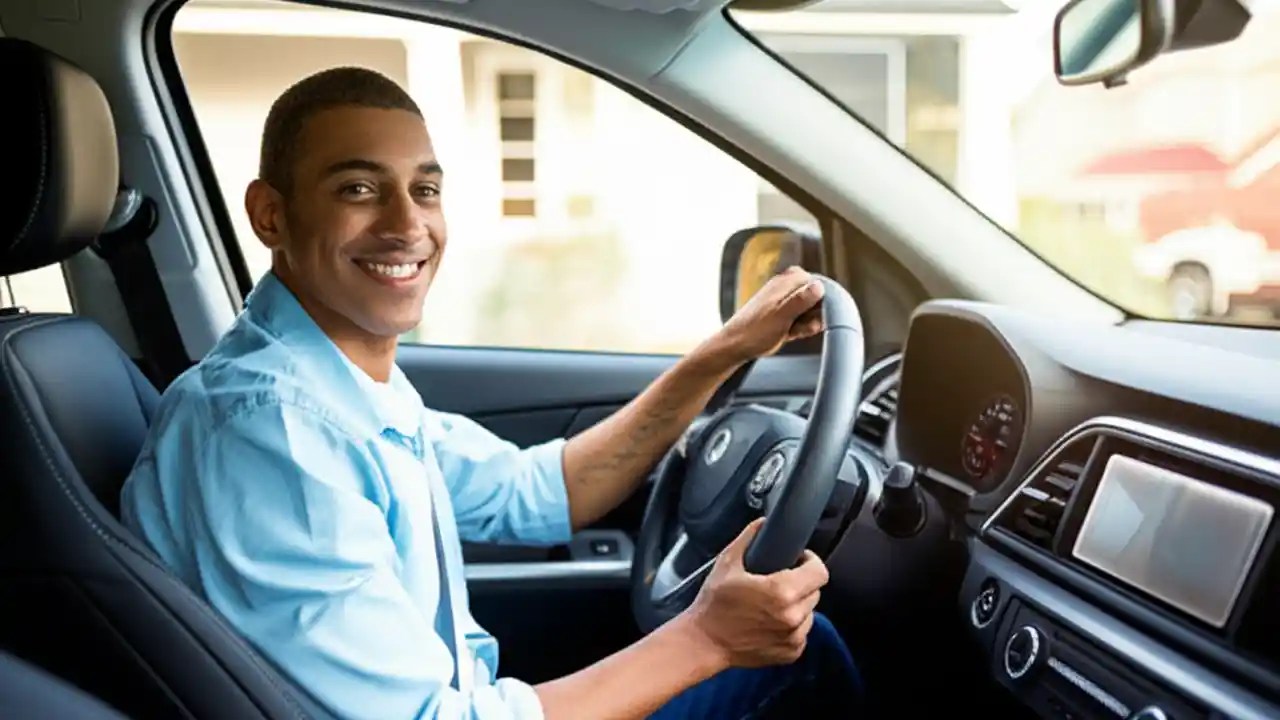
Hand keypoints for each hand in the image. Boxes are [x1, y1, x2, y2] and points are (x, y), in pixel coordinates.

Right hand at [681, 518, 828, 668]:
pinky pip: (802, 632)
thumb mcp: (727, 563)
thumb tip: (763, 524)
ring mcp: (793, 637)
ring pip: (810, 612)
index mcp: (781, 591)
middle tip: (780, 580)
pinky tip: (770, 622)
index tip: (798, 559)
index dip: (810, 561)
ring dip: (798, 605)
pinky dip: (791, 626)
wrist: (704, 642)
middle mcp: (792, 616)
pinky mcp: (791, 653)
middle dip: (802, 582)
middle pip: (815, 591)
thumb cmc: (713, 604)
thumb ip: (749, 538)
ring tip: (773, 603)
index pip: (819, 571)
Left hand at [713, 266, 824, 364]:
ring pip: (809, 310)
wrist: (734, 346)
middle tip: (805, 324)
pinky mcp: (783, 315)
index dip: (823, 299)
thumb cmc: (754, 332)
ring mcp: (784, 302)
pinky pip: (801, 319)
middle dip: (815, 313)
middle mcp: (786, 288)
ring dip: (808, 322)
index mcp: (785, 282)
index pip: (818, 282)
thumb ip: (801, 300)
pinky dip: (801, 327)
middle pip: (816, 297)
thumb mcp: (781, 316)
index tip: (821, 313)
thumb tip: (820, 286)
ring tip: (794, 330)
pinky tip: (792, 334)